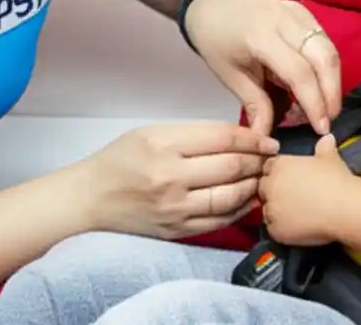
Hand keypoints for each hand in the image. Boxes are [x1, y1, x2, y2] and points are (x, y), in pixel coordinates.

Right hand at [83, 121, 280, 239]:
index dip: (252, 138)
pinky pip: (219, 221)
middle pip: (231, 167)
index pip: (222, 138)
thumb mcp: (150, 132)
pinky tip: (247, 199)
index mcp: (163, 145)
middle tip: (270, 158)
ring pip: (230, 197)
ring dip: (253, 186)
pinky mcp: (177, 229)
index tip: (267, 140)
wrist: (90, 198)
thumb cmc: (120, 160)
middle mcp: (170, 177)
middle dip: (258, 161)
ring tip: (262, 177)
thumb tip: (236, 138)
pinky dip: (239, 210)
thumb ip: (192, 134)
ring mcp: (174, 207)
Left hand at [185, 0, 341, 135]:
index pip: (299, 72)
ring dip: (332, 82)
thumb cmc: (216, 39)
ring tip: (325, 109)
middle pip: (324, 58)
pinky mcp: (305, 13)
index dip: (314, 103)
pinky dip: (326, 68)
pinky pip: (324, 42)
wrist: (213, 3)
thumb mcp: (228, 74)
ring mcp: (298, 13)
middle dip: (332, 94)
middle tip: (328, 121)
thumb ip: (254, 104)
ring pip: (330, 50)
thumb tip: (266, 138)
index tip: (321, 129)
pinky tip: (319, 87)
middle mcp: (285, 20)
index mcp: (261, 36)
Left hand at [259, 134, 353, 246]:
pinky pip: (273, 229)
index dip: (278, 173)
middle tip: (293, 197)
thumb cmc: (336, 179)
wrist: (343, 207)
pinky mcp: (276, 229)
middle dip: (274, 192)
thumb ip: (324, 147)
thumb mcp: (330, 158)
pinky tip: (298, 227)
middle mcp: (270, 185)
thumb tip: (327, 138)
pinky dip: (283, 229)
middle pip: (263, 188)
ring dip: (278, 211)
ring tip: (298, 214)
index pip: (268, 167)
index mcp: (279, 165)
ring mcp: (271, 208)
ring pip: (267, 210)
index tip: (290, 179)